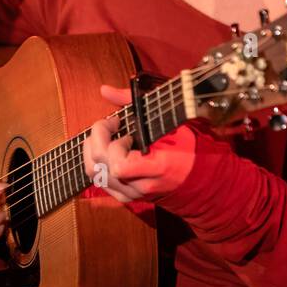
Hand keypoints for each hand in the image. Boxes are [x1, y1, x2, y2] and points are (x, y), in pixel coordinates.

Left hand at [82, 84, 196, 203]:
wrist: (192, 175)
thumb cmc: (180, 144)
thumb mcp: (163, 117)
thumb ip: (130, 101)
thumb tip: (103, 90)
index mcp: (156, 167)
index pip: (117, 164)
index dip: (109, 140)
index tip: (117, 121)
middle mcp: (140, 185)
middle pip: (99, 165)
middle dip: (97, 138)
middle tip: (110, 125)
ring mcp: (131, 193)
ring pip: (94, 173)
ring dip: (95, 149)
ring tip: (109, 137)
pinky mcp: (124, 196)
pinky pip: (98, 179)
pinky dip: (97, 161)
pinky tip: (109, 150)